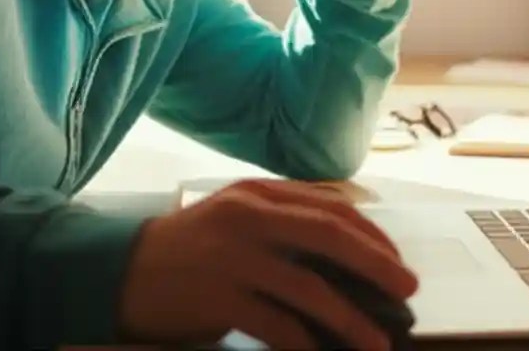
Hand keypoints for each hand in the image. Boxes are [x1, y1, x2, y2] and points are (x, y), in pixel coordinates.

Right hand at [116, 178, 417, 348]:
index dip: (373, 235)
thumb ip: (284, 220)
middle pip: (330, 235)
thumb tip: (352, 246)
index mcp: (259, 193)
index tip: (397, 260)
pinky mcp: (219, 298)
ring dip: (351, 319)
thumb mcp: (237, 216)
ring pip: (311, 287)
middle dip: (377, 264)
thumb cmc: (191, 247)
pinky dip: (306, 343)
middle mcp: (249, 218)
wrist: (121, 271)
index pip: (331, 206)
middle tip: (407, 290)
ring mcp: (234, 257)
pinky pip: (278, 325)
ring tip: (377, 342)